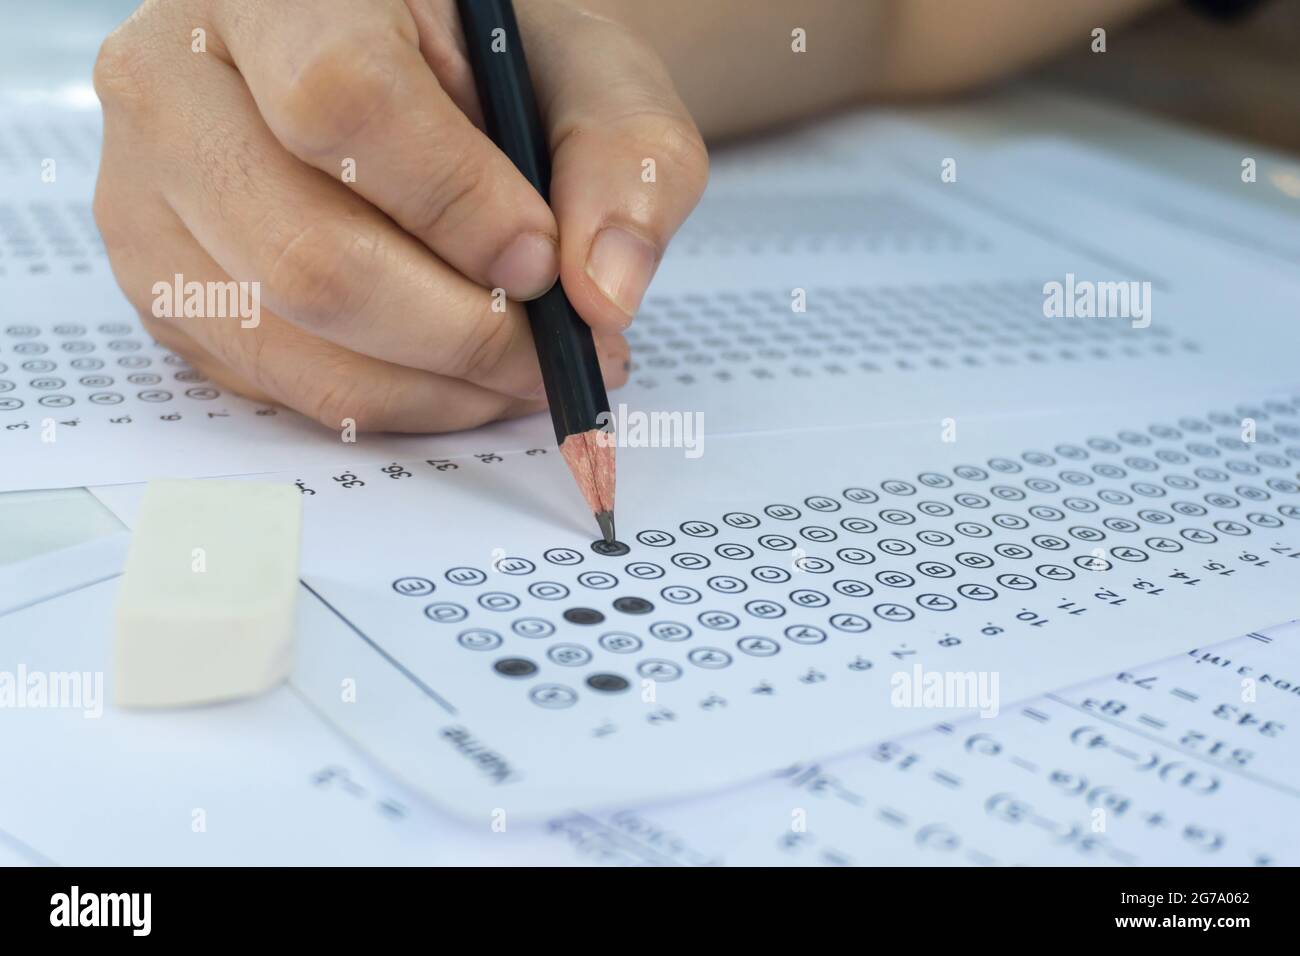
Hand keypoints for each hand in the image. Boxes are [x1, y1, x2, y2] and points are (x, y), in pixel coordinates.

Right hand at [92, 0, 707, 430]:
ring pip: (288, 336)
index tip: (540, 260)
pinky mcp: (163, 288)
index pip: (343, 98)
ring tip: (522, 370)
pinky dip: (391, 400)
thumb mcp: (590, 79)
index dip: (456, 202)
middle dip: (460, 330)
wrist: (419, 88)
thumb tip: (605, 293)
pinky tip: (457, 375)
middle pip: (306, 251)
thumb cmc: (496, 73)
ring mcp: (148, 192)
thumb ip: (626, 163)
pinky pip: (278, 382)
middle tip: (551, 351)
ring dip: (434, 383)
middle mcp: (177, 79)